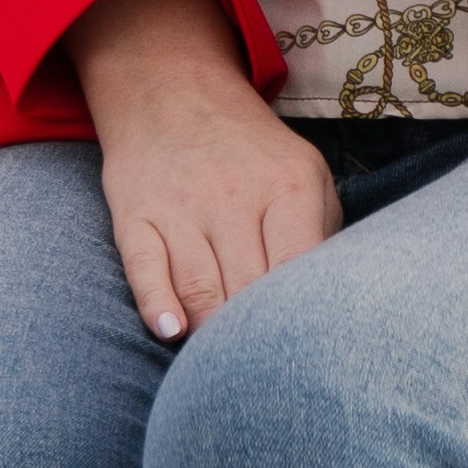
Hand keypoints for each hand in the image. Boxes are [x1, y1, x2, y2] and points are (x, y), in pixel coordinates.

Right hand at [66, 0, 337, 341]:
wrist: (171, 87)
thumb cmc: (252, 152)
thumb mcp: (306, 173)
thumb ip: (323, 236)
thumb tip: (332, 309)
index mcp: (290, 187)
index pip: (302, 270)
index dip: (303, 322)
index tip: (310, 359)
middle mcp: (233, 196)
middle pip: (251, 291)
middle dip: (259, 341)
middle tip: (271, 379)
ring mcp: (181, 205)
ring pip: (201, 288)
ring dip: (213, 336)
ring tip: (225, 371)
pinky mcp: (135, 214)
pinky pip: (145, 267)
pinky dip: (157, 303)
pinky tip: (171, 333)